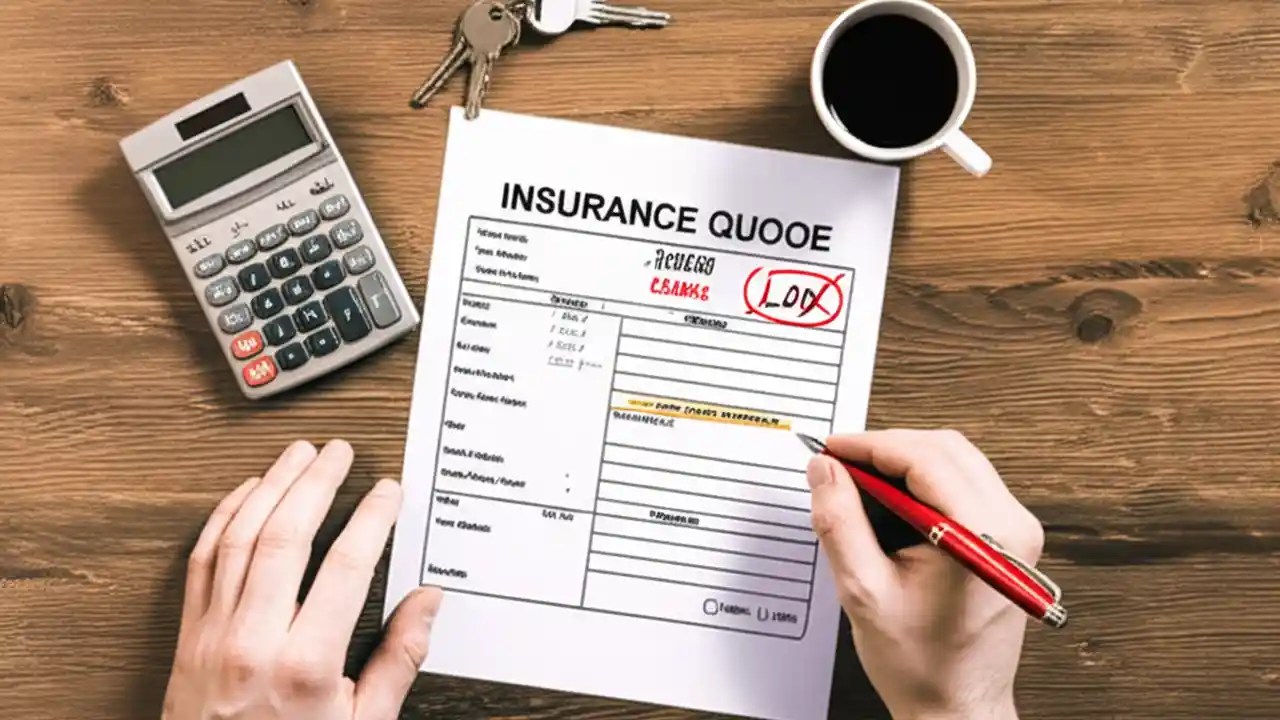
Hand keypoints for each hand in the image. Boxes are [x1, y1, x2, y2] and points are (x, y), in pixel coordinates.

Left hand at [162, 439, 442, 719]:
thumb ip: (397, 661)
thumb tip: (427, 604)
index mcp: (305, 664)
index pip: (346, 566)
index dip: (372, 518)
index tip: (388, 492)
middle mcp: (253, 641)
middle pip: (285, 536)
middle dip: (316, 483)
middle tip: (339, 452)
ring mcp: (214, 635)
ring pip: (239, 537)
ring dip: (270, 487)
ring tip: (296, 455)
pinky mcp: (189, 638)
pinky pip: (202, 560)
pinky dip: (223, 518)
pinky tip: (245, 493)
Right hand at [807, 430, 1043, 719]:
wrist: (959, 706)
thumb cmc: (922, 664)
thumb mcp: (863, 591)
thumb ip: (840, 522)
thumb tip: (824, 470)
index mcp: (984, 538)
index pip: (926, 459)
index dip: (871, 445)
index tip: (832, 449)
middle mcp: (1012, 526)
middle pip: (946, 448)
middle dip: (886, 447)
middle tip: (839, 462)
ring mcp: (1016, 529)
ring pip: (957, 458)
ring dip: (905, 458)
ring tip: (859, 479)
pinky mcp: (1009, 536)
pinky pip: (966, 481)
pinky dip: (924, 477)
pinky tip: (890, 496)